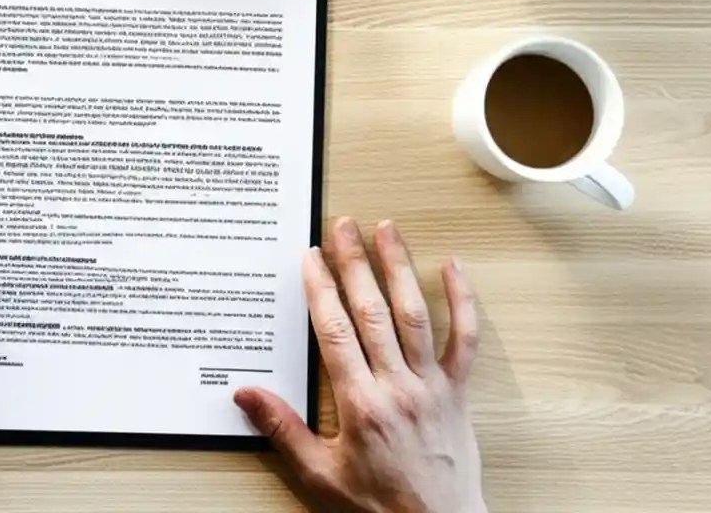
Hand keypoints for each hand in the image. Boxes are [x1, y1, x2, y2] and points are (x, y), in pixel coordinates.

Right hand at [234, 218, 483, 512]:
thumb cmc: (378, 508)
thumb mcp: (319, 476)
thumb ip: (282, 430)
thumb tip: (245, 395)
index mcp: (361, 405)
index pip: (335, 331)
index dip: (321, 289)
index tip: (311, 256)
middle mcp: (399, 387)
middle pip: (372, 311)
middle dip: (355, 263)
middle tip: (344, 226)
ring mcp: (433, 386)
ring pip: (415, 314)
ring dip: (400, 267)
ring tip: (388, 230)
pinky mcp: (458, 392)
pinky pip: (466, 339)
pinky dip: (463, 301)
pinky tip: (454, 268)